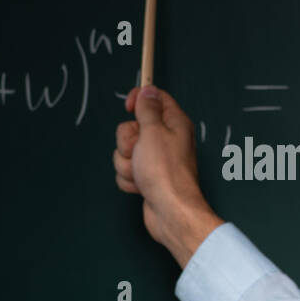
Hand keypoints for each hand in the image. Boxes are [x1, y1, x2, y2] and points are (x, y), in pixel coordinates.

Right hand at [113, 84, 222, 264]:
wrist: (169, 210)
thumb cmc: (165, 171)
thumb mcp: (153, 131)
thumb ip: (147, 109)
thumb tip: (147, 90)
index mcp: (174, 123)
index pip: (154, 99)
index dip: (139, 99)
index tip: (128, 107)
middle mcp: (166, 140)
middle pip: (132, 127)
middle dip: (128, 142)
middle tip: (140, 151)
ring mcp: (155, 160)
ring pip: (125, 152)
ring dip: (127, 164)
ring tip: (142, 173)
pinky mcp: (146, 178)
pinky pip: (125, 171)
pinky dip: (129, 179)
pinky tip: (141, 186)